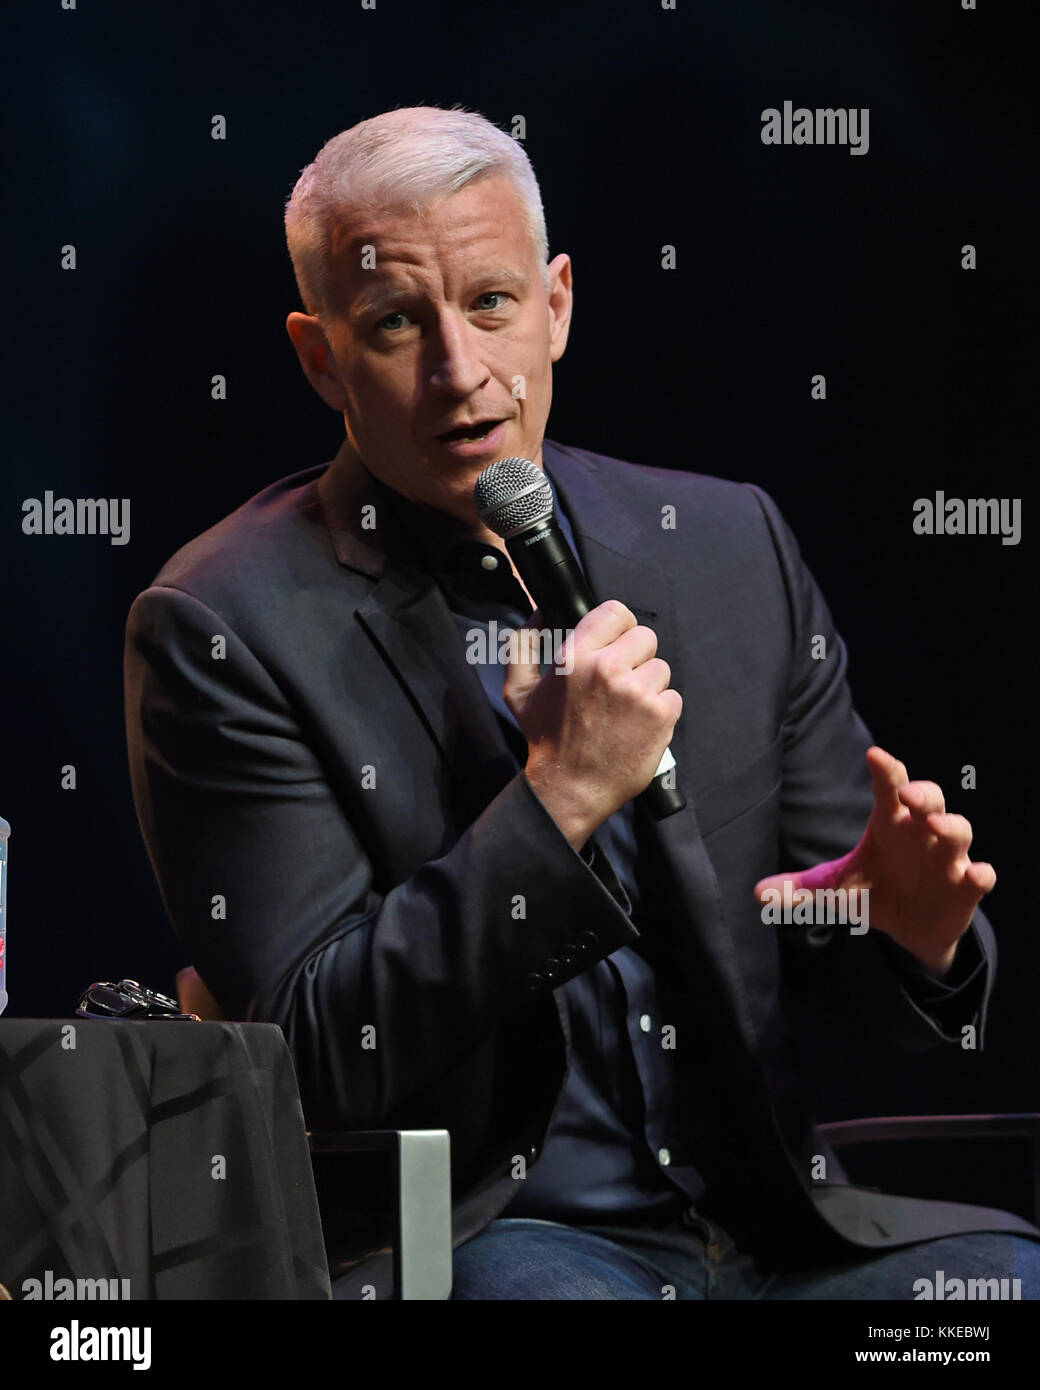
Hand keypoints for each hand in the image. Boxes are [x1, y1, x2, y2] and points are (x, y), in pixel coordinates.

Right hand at [502, 600, 681, 848]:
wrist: (571, 789)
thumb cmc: (546, 740)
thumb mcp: (518, 691)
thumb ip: (522, 645)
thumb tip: (540, 611)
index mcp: (575, 657)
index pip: (616, 611)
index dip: (618, 626)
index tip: (614, 643)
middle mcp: (608, 669)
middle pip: (645, 637)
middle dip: (635, 657)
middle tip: (619, 683)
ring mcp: (638, 692)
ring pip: (660, 668)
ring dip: (648, 685)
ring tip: (626, 709)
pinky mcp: (661, 715)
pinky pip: (672, 696)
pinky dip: (661, 710)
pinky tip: (638, 725)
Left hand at [753, 746, 994, 975]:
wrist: (910, 928)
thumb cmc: (874, 891)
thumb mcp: (835, 890)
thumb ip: (799, 889)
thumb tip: (757, 893)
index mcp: (890, 823)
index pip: (889, 788)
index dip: (885, 771)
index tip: (874, 755)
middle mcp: (922, 832)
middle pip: (930, 799)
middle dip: (922, 794)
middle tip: (908, 795)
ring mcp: (948, 858)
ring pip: (959, 829)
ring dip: (952, 826)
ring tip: (938, 827)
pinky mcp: (966, 887)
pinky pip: (980, 875)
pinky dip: (980, 873)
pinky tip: (975, 874)